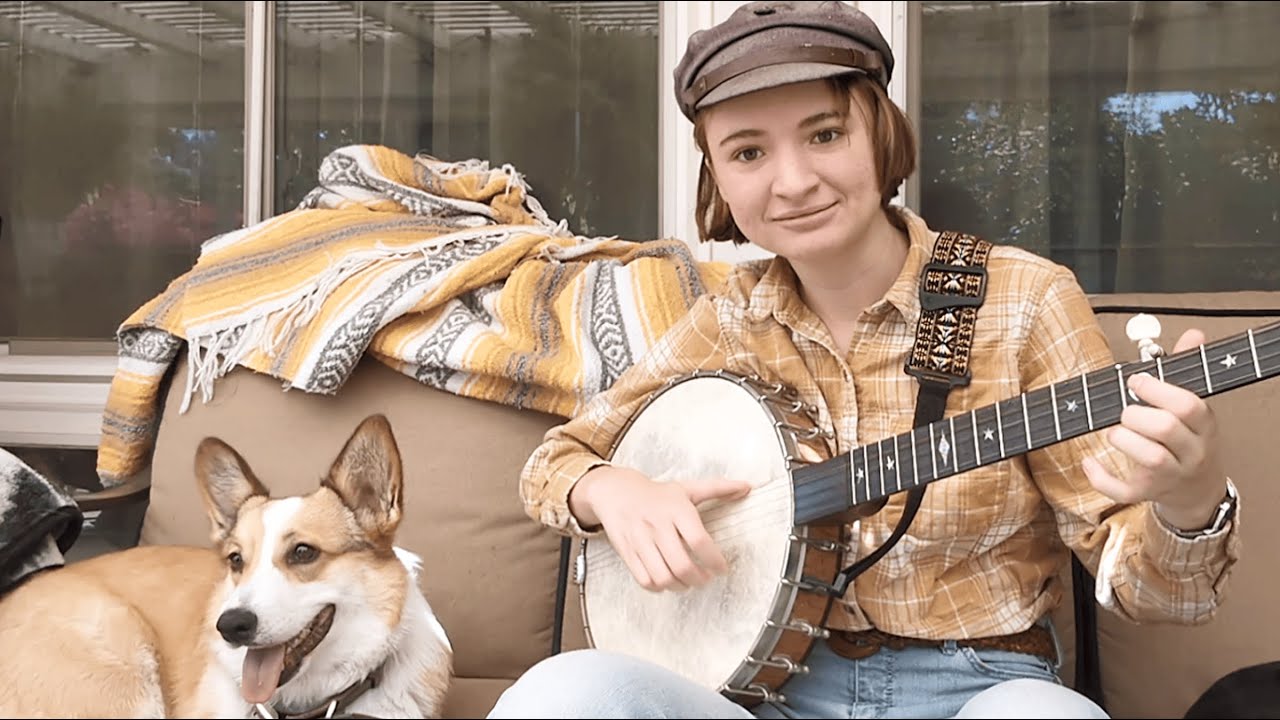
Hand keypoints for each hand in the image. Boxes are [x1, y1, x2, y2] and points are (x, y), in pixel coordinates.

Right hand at [569, 465, 751, 591]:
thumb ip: (718, 489)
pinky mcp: (628, 553)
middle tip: (706, 578)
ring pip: (663, 577)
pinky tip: (668, 581)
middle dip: (699, 579)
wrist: (616, 492)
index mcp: (676, 509)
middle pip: (682, 565)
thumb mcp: (687, 488)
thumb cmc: (656, 494)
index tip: (722, 568)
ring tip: (689, 582)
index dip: (714, 560)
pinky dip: (660, 587)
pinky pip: (645, 580)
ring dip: (681, 586)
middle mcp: (658, 525)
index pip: (699, 541)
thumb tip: (746, 487)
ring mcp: (641, 541)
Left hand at [1082, 328, 1228, 529]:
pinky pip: (1124, 491)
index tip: (1136, 381)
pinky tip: (1089, 462)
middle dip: (1135, 414)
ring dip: (1122, 439)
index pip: (1188, 405)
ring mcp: (1170, 476)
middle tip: (1126, 411)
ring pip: (1149, 458)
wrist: (1198, 490)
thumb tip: (1193, 334)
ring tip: (1115, 432)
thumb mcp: (1194, 407)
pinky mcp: (1148, 493)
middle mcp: (1191, 452)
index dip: (1156, 389)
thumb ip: (1186, 370)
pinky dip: (1101, 478)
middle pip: (1165, 428)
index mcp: (1204, 425)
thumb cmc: (1189, 440)